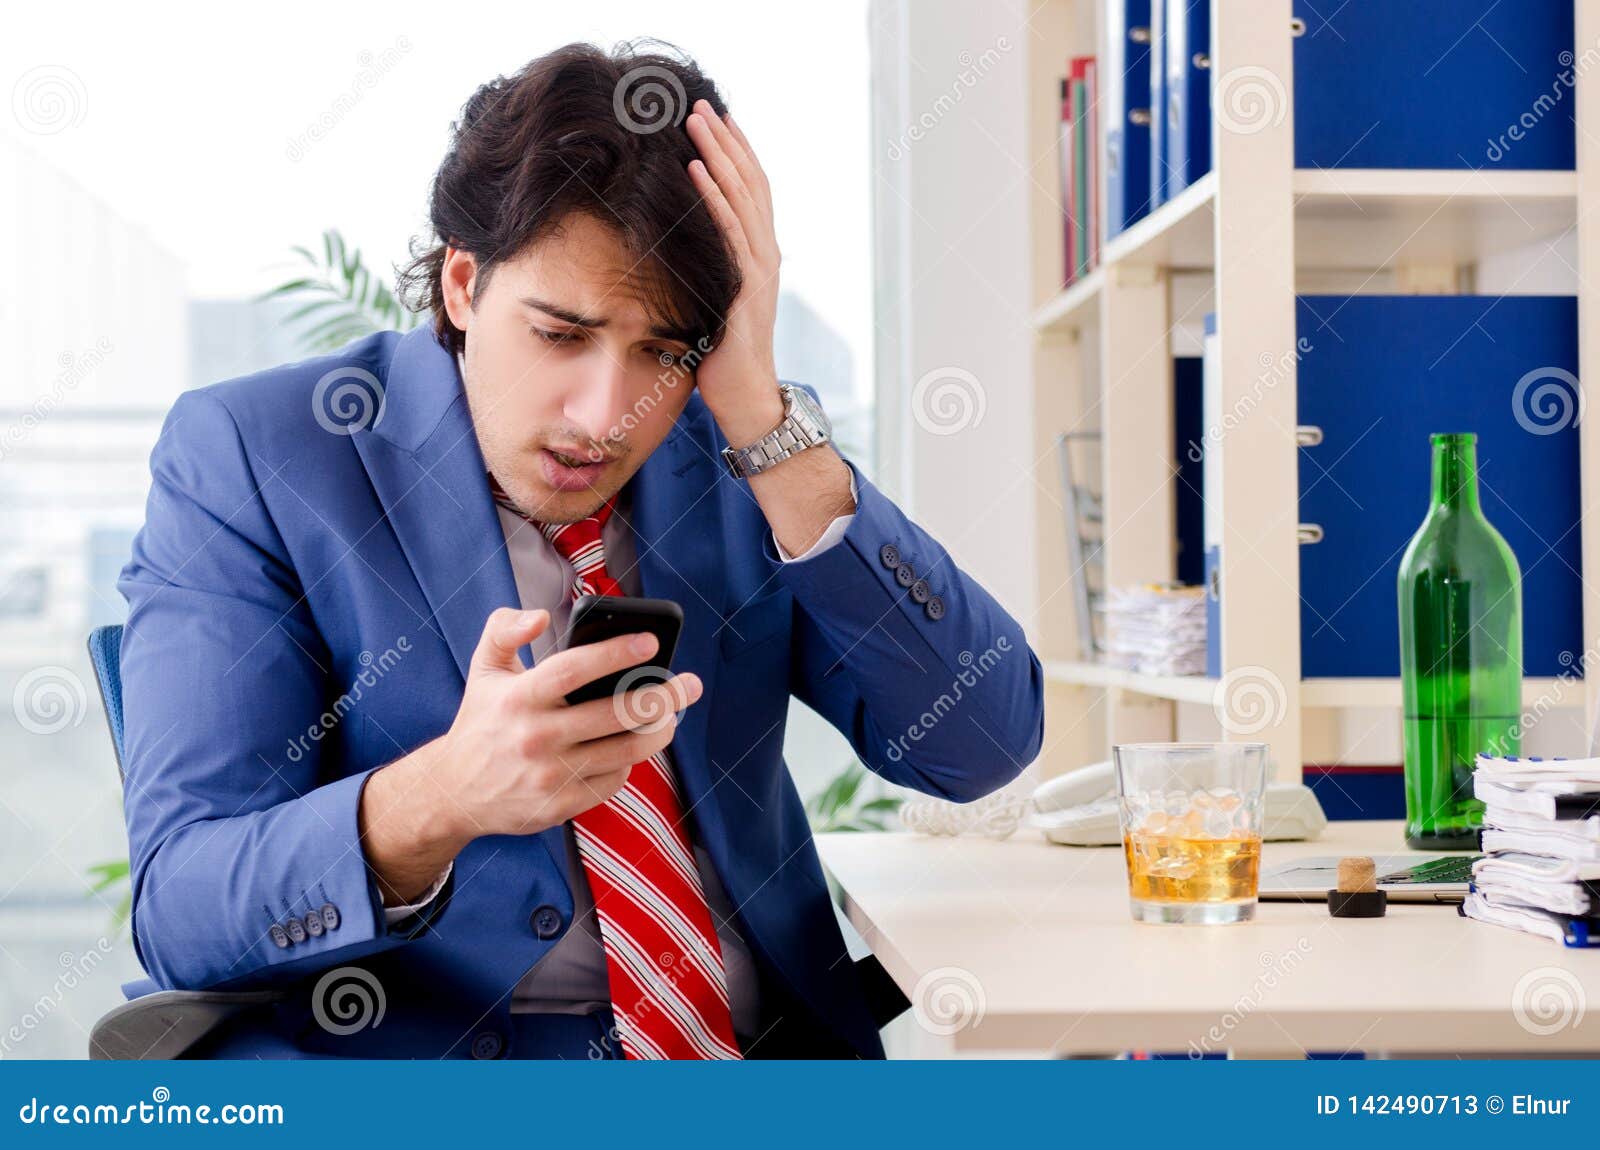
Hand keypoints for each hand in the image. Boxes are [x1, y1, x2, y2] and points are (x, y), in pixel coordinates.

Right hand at [439, 607, 702, 837]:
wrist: (453, 791)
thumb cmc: (481, 721)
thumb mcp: (483, 668)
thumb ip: (505, 628)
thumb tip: (540, 617)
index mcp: (519, 697)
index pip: (574, 669)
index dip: (616, 653)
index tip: (651, 642)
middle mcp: (535, 736)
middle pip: (615, 713)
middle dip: (662, 696)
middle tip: (688, 685)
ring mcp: (549, 775)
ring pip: (625, 751)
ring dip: (659, 731)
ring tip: (671, 716)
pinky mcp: (559, 806)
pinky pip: (613, 780)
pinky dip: (628, 762)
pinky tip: (631, 747)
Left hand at [685, 99, 785, 447]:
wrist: (747, 398)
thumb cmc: (723, 355)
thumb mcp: (715, 300)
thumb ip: (708, 270)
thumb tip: (677, 248)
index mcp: (760, 255)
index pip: (751, 192)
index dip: (736, 152)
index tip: (715, 119)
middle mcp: (766, 254)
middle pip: (749, 183)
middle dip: (725, 140)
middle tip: (699, 104)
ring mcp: (760, 269)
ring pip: (742, 198)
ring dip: (719, 155)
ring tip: (696, 121)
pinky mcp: (746, 287)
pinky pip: (730, 232)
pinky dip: (714, 197)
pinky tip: (696, 170)